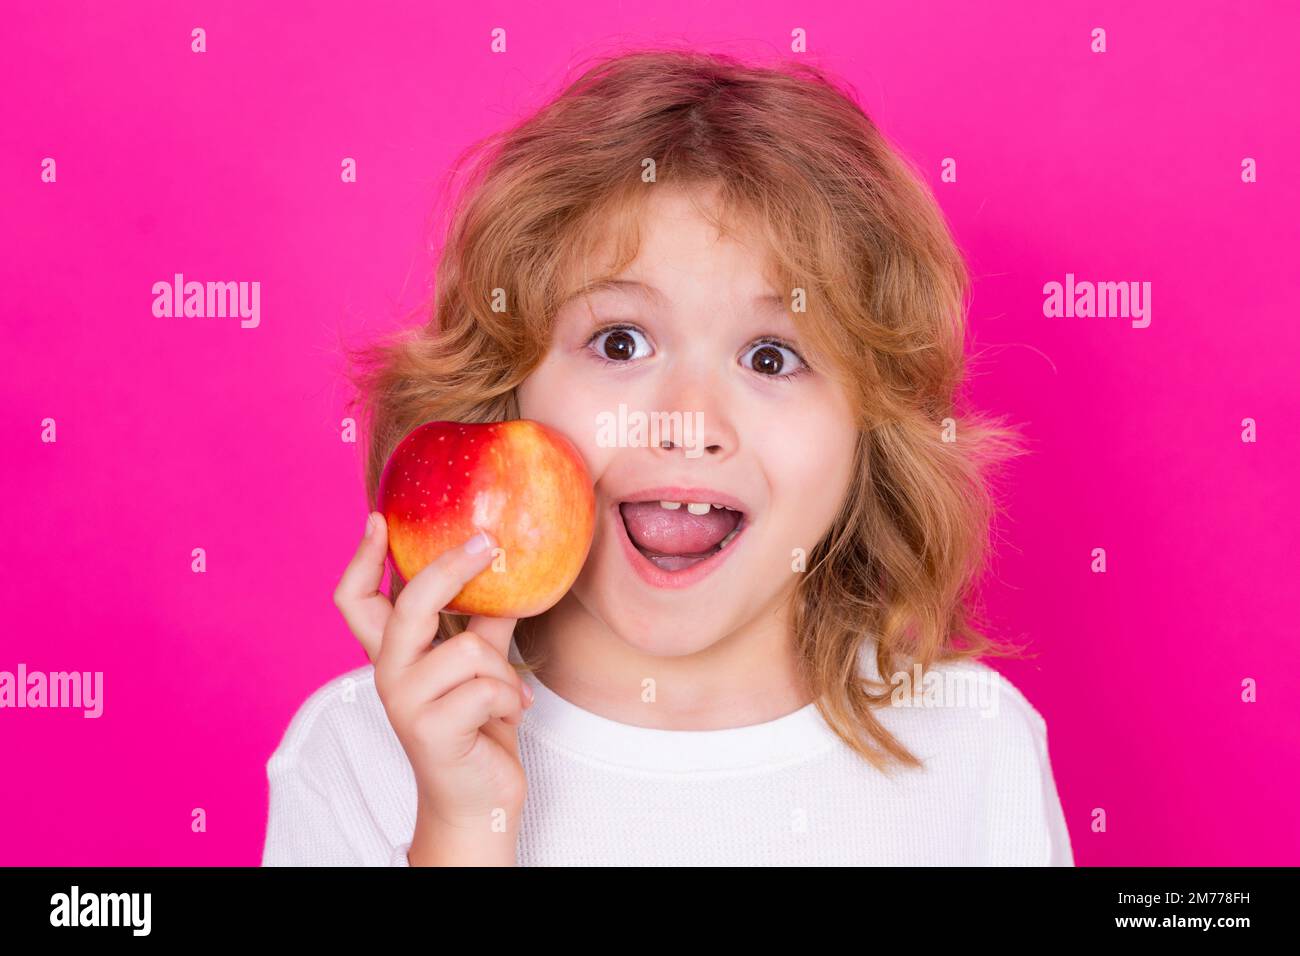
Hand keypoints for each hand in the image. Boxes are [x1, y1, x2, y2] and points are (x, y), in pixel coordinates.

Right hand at [333, 512, 531, 855]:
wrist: (479, 800)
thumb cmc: (477, 728)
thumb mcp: (481, 665)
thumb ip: (484, 621)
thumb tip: (507, 569)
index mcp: (394, 653)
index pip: (355, 600)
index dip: (362, 558)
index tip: (379, 518)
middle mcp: (389, 673)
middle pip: (409, 604)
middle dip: (452, 568)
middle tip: (488, 543)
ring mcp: (405, 702)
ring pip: (467, 649)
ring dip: (503, 671)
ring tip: (507, 693)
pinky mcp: (430, 729)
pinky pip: (485, 687)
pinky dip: (509, 698)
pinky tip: (511, 715)